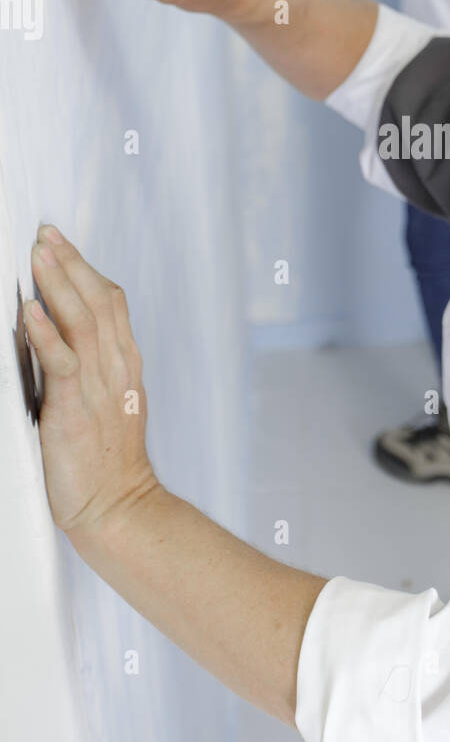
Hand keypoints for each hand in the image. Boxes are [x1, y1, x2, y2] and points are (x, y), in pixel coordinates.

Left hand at [25, 226, 159, 537]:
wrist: (119, 507)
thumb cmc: (108, 462)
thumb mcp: (110, 402)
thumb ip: (94, 366)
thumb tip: (60, 334)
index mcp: (126, 364)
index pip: (110, 302)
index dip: (85, 268)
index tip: (60, 243)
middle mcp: (117, 368)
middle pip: (97, 301)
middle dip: (70, 264)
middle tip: (46, 234)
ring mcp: (100, 387)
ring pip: (82, 321)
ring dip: (58, 285)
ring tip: (39, 256)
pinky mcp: (75, 410)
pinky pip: (63, 363)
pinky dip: (46, 334)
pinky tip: (31, 311)